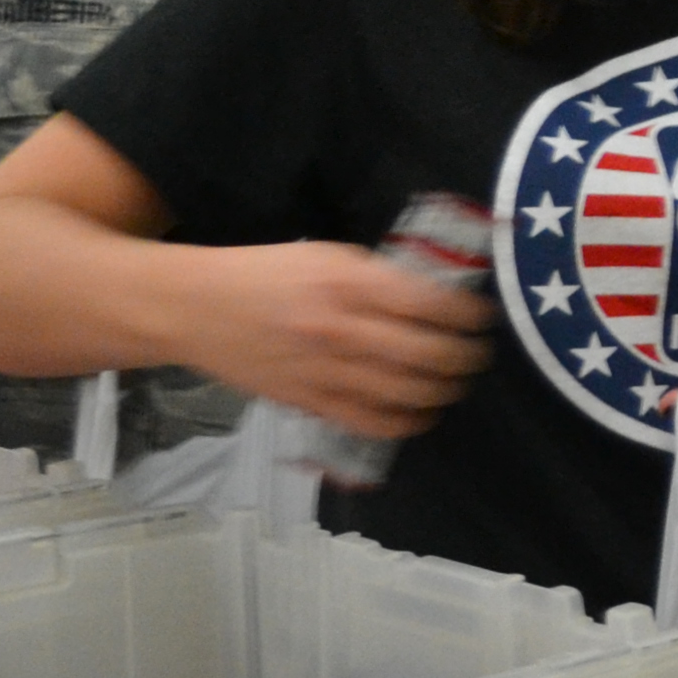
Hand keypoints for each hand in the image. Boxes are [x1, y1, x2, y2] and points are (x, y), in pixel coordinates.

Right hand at [195, 241, 489, 439]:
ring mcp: (327, 372)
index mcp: (350, 283)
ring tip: (455, 383)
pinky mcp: (309, 403)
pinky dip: (408, 422)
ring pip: (410, 395)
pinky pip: (373, 424)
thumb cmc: (263, 273)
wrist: (193, 308)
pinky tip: (421, 413)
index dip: (471, 316)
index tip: (485, 317)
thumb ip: (379, 276)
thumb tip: (435, 295)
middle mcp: (343, 330)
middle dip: (467, 359)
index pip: (434, 306)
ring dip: (445, 392)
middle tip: (478, 355)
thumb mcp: (326, 254)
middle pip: (431, 357)